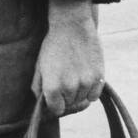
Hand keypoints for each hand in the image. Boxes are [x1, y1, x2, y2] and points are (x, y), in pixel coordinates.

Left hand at [32, 0, 103, 115]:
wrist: (71, 26)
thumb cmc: (53, 46)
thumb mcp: (39, 67)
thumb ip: (38, 88)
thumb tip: (42, 104)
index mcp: (52, 87)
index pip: (57, 110)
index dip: (56, 105)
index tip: (56, 98)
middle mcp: (69, 88)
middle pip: (70, 105)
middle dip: (66, 98)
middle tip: (65, 83)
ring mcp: (85, 83)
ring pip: (83, 100)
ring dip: (79, 94)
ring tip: (74, 77)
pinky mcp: (98, 76)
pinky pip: (95, 95)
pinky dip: (91, 91)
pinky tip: (85, 79)